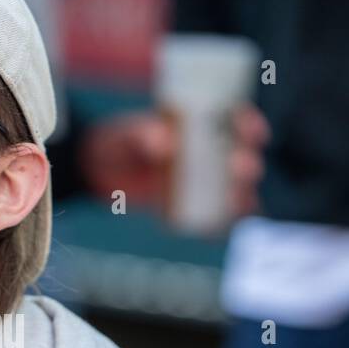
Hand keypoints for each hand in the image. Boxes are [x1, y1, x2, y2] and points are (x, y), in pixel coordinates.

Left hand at [78, 105, 267, 216]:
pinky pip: (214, 217)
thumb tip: (165, 143)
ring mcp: (202, 183)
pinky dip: (222, 222)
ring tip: (240, 198)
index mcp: (202, 125)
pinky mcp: (191, 208)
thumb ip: (141, 134)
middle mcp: (210, 154)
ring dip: (243, 194)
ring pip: (234, 190)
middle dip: (248, 162)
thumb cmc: (118, 141)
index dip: (248, 124)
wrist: (100, 170)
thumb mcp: (125, 133)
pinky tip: (223, 225)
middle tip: (243, 166)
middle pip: (242, 158)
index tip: (247, 127)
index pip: (236, 122)